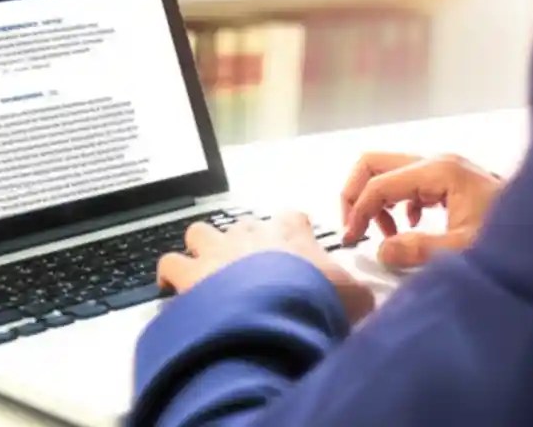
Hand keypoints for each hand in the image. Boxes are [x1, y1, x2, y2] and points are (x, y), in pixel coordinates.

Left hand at [157, 213, 375, 323]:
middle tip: (250, 274)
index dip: (290, 235)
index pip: (291, 218)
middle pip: (241, 225)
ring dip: (201, 252)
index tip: (293, 254)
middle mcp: (250, 232)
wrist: (278, 313)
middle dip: (241, 245)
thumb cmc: (317, 300)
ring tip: (207, 275)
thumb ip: (356, 294)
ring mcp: (216, 249)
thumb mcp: (354, 297)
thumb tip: (364, 302)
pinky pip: (169, 264)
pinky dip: (170, 277)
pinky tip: (173, 293)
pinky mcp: (189, 272)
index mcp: (290, 231)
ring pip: (199, 233)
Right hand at [340, 153, 501, 268]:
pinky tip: (409, 228)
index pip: (379, 184)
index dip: (358, 211)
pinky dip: (396, 202)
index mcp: (439, 170)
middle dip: (356, 194)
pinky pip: (407, 182)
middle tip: (354, 229)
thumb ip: (418, 249)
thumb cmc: (513, 236)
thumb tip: (381, 251)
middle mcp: (438, 161)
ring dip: (376, 199)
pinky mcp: (450, 179)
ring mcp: (444, 168)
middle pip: (376, 162)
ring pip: (389, 171)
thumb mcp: (463, 248)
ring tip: (384, 235)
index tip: (353, 241)